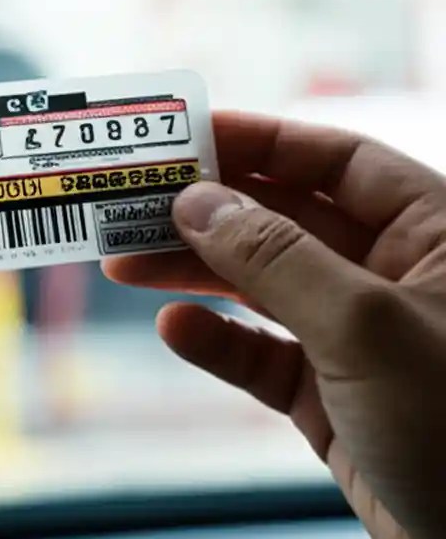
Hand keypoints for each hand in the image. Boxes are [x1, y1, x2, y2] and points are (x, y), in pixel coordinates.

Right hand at [105, 111, 445, 538]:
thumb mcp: (365, 327)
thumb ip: (275, 257)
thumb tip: (198, 201)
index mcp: (434, 235)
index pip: (336, 161)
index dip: (259, 141)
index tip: (183, 137)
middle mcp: (397, 278)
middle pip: (285, 220)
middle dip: (208, 212)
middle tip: (131, 206)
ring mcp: (362, 341)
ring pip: (263, 286)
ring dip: (193, 272)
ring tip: (124, 263)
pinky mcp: (334, 401)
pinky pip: (261, 356)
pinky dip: (216, 342)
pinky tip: (176, 329)